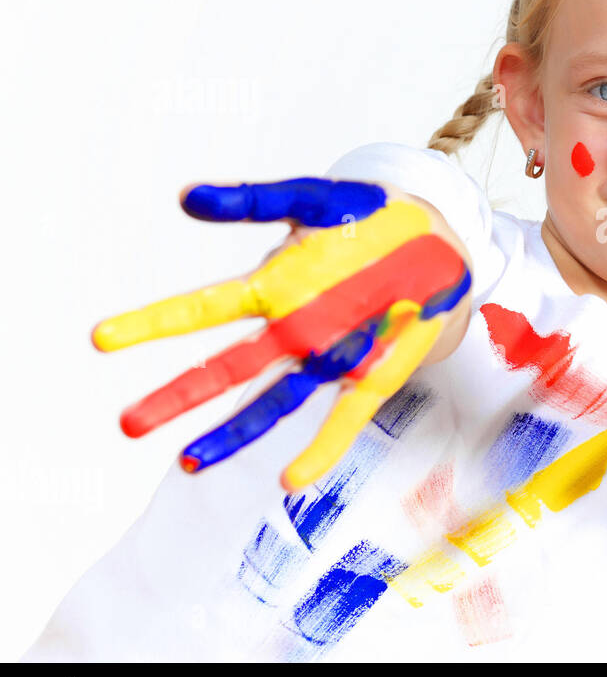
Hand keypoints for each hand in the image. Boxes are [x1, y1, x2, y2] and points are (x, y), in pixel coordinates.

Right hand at [92, 177, 470, 490]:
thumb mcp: (316, 198)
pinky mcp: (372, 376)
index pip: (203, 309)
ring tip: (189, 461)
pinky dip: (320, 450)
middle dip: (179, 394)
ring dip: (232, 431)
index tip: (101, 337)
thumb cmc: (368, 218)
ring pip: (273, 401)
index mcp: (274, 285)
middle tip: (127, 422)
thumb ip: (256, 200)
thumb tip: (186, 198)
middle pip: (226, 367)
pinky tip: (291, 479)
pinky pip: (343, 419)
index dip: (154, 322)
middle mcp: (293, 329)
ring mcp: (331, 356)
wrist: (435, 241)